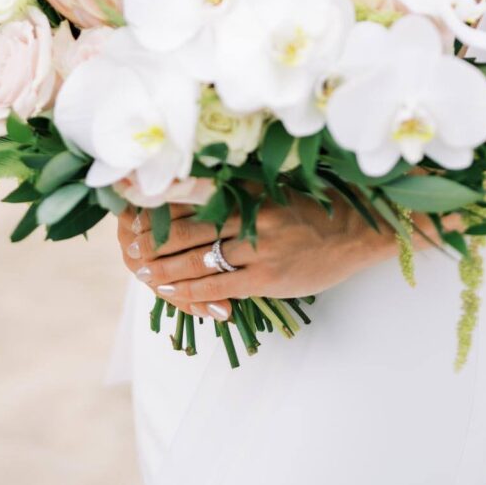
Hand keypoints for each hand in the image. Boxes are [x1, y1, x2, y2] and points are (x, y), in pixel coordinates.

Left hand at [117, 189, 396, 320]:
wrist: (355, 233)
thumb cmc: (315, 210)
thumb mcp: (276, 191)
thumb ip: (242, 196)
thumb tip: (201, 199)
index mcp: (250, 191)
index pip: (196, 196)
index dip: (164, 204)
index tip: (137, 209)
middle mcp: (251, 215)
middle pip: (189, 229)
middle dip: (155, 240)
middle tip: (130, 247)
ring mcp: (258, 248)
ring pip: (199, 259)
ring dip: (166, 268)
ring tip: (144, 273)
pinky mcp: (266, 278)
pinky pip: (219, 287)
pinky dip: (193, 291)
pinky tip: (174, 293)